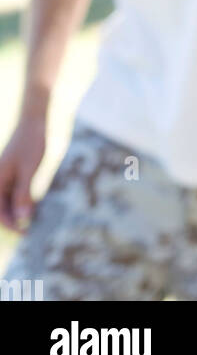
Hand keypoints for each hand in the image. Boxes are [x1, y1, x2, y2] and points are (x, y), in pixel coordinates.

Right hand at [0, 114, 46, 231]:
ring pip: (8, 201)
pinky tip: (32, 205)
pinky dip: (22, 200)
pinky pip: (14, 192)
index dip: (10, 225)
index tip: (24, 233)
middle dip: (13, 220)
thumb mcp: (29, 170)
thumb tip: (21, 219)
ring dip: (17, 211)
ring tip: (32, 220)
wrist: (35, 121)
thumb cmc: (31, 143)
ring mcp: (6, 176)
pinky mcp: (14, 173)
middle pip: (2, 208)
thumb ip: (23, 194)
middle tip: (28, 231)